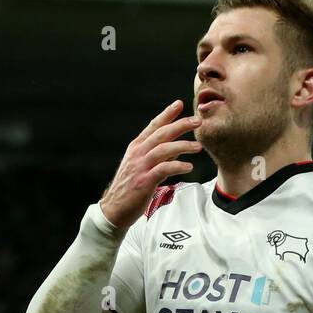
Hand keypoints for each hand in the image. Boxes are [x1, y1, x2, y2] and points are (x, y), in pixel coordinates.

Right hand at [99, 100, 201, 231]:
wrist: (114, 209)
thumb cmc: (130, 188)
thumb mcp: (142, 166)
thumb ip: (158, 155)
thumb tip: (177, 146)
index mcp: (137, 147)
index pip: (153, 126)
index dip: (166, 114)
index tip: (179, 104)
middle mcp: (138, 153)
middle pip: (161, 133)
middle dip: (180, 125)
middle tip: (197, 120)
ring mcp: (140, 166)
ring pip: (163, 149)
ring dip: (183, 145)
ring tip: (198, 146)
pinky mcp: (144, 181)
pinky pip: (163, 169)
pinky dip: (177, 166)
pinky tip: (189, 166)